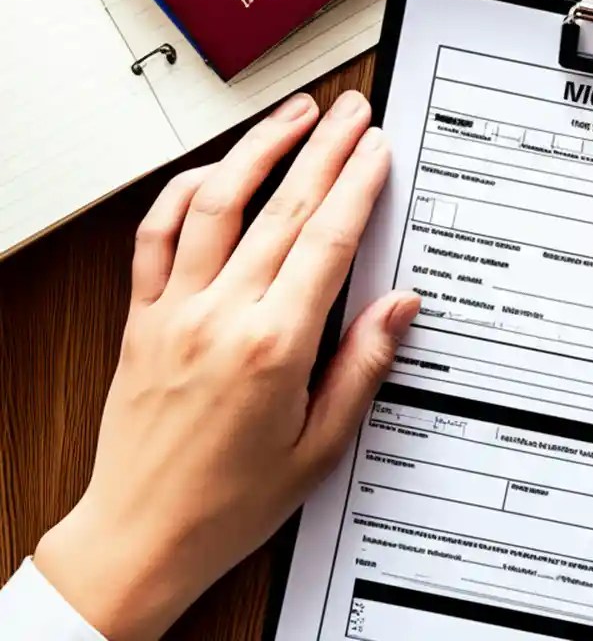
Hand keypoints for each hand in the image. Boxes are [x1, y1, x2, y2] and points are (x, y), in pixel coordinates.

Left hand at [32, 91, 419, 639]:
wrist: (143, 532)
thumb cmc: (231, 501)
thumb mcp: (322, 445)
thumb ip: (363, 366)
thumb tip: (399, 306)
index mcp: (274, 347)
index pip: (327, 241)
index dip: (357, 185)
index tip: (375, 150)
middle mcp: (221, 316)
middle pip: (282, 208)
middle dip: (323, 149)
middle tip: (349, 113)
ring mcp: (174, 310)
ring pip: (215, 203)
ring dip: (257, 150)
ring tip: (291, 116)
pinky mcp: (140, 317)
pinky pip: (154, 236)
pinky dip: (182, 194)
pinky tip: (212, 172)